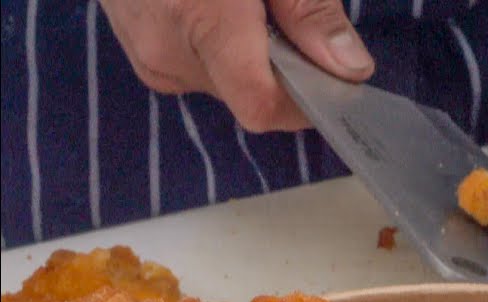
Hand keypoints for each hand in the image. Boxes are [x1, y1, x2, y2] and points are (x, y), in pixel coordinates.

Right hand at [99, 0, 374, 131]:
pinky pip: (199, 67)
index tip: (339, 83)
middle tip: (294, 17)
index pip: (261, 105)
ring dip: (255, 58)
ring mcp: (145, 53)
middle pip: (250, 96)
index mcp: (200, 20)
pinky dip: (224, 48)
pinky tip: (223, 6)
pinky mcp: (138, 49)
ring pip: (228, 84)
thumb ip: (308, 11)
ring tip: (254, 4)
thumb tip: (350, 69)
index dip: (308, 104)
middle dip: (286, 71)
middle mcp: (165, 49)